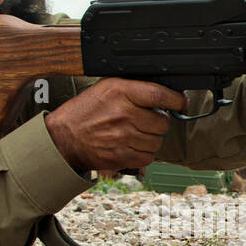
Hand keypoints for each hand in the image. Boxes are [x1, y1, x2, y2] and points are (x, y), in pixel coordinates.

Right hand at [45, 78, 183, 171]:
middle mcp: (123, 114)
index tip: (181, 103)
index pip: (160, 94)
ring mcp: (123, 137)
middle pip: (162, 122)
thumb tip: (163, 95)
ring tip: (136, 134)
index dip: (177, 100)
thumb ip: (133, 89)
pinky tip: (132, 146)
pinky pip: (148, 157)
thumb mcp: (106, 88)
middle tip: (147, 121)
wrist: (63, 138)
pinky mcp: (121, 156)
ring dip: (151, 139)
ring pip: (157, 142)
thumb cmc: (84, 112)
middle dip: (159, 122)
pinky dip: (144, 154)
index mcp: (120, 92)